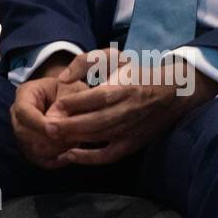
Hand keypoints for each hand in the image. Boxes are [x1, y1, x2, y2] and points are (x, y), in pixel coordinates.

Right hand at [10, 51, 92, 168]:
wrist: (68, 96)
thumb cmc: (69, 89)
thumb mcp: (71, 90)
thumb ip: (64, 105)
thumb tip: (55, 126)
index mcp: (25, 94)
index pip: (23, 111)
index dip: (38, 124)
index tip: (56, 131)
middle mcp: (18, 115)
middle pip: (24, 133)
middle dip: (49, 139)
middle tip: (73, 137)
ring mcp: (23, 133)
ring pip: (31, 149)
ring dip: (55, 150)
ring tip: (75, 142)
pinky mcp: (32, 147)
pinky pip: (40, 160)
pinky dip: (55, 160)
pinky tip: (70, 155)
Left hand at [45, 55, 217, 165]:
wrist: (170, 93)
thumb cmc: (135, 73)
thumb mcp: (113, 58)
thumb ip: (85, 62)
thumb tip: (63, 78)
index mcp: (122, 88)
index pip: (95, 97)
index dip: (73, 102)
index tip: (55, 104)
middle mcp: (126, 111)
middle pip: (94, 121)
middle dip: (68, 125)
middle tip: (47, 126)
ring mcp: (129, 130)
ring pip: (98, 138)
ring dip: (74, 139)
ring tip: (52, 137)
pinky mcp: (131, 144)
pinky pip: (108, 156)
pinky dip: (89, 159)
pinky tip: (70, 155)